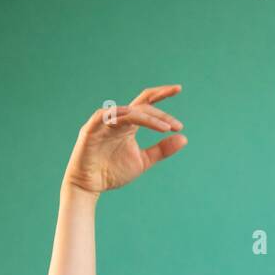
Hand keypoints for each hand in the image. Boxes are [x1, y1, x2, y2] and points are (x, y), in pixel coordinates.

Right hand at [62, 84, 186, 195]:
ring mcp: (104, 123)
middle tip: (176, 125)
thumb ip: (161, 150)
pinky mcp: (91, 129)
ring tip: (164, 128)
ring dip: (148, 118)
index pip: (146, 103)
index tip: (179, 89)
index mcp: (130, 124)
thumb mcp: (143, 161)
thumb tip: (184, 137)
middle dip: (160, 113)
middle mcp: (118, 119)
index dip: (161, 94)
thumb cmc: (113, 172)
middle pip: (141, 107)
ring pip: (128, 112)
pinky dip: (120, 116)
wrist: (90, 186)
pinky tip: (135, 119)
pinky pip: (105, 116)